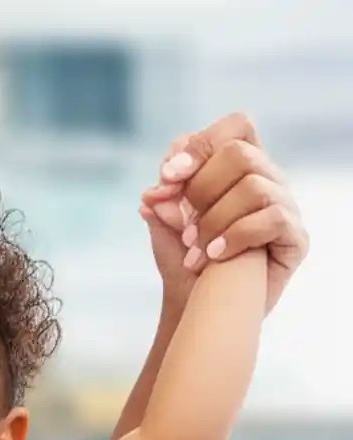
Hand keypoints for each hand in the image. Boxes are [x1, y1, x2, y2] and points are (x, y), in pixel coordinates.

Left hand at [141, 113, 308, 311]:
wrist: (197, 303)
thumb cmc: (185, 257)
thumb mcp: (164, 224)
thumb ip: (162, 201)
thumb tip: (154, 193)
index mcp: (238, 166)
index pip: (235, 127)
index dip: (200, 145)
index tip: (168, 176)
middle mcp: (267, 179)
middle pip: (240, 153)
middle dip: (201, 187)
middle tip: (182, 222)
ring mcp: (284, 206)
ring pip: (253, 186)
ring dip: (213, 219)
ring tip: (193, 247)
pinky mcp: (295, 237)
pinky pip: (271, 219)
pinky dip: (234, 236)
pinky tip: (213, 256)